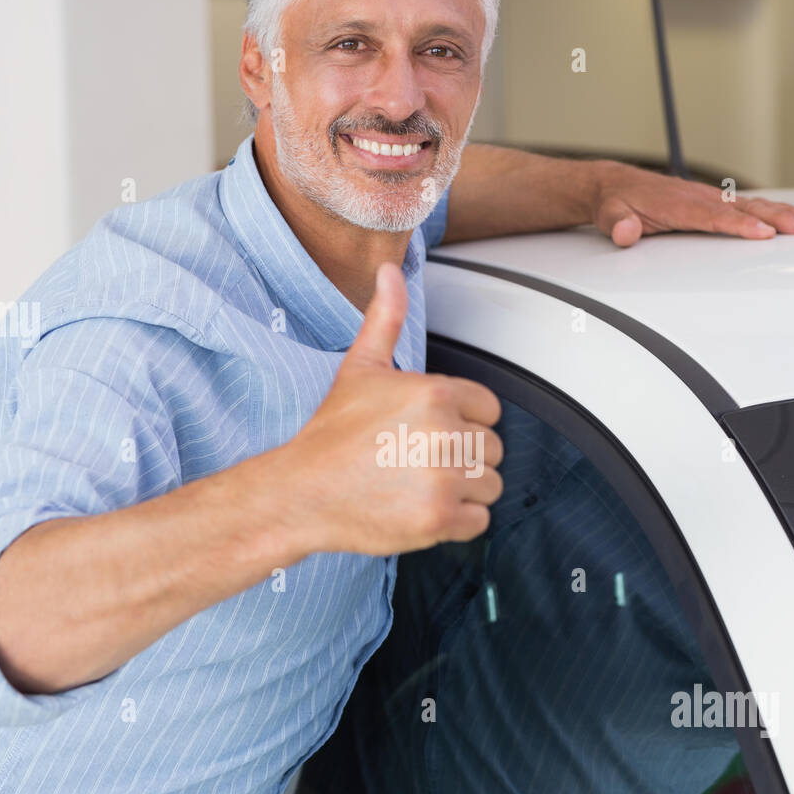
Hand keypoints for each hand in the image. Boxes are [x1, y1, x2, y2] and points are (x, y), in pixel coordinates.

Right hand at [288, 261, 502, 554]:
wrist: (301, 493)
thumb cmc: (331, 435)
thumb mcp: (360, 368)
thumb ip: (385, 318)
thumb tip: (390, 271)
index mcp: (434, 392)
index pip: (490, 410)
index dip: (463, 422)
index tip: (428, 434)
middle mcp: (444, 433)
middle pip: (492, 449)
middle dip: (463, 458)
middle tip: (417, 462)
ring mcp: (443, 479)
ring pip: (490, 485)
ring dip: (462, 491)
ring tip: (419, 485)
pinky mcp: (439, 519)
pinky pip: (480, 521)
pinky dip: (458, 522)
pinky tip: (422, 508)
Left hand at [590, 161, 793, 247]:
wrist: (613, 186)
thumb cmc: (616, 203)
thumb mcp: (608, 215)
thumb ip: (617, 224)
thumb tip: (625, 232)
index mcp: (677, 204)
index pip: (713, 217)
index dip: (739, 225)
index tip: (763, 233)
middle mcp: (697, 197)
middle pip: (742, 208)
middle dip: (775, 218)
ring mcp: (707, 198)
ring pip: (750, 204)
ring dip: (782, 213)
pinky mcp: (712, 201)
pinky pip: (746, 205)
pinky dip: (771, 210)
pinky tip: (791, 217)